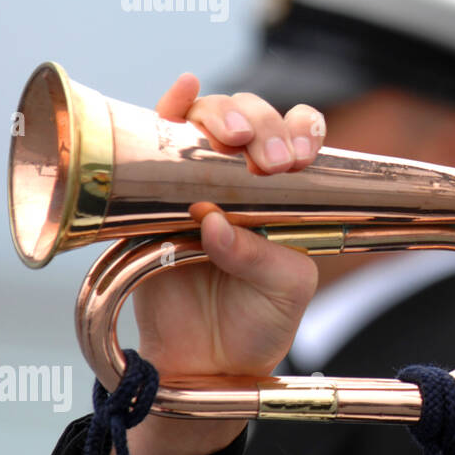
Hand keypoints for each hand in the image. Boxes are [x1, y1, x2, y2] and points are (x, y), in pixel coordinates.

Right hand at [101, 74, 326, 454]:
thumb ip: (263, 256)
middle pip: (256, 121)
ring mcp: (198, 180)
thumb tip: (214, 223)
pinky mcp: (152, 191)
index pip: (301, 139)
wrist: (205, 364)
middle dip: (265, 127)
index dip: (303, 132)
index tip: (301, 154)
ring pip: (211, 120)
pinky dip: (171, 108)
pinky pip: (159, 138)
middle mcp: (245, 177)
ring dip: (223, 115)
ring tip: (232, 136)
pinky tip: (183, 91)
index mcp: (291, 193)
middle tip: (269, 159)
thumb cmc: (257, 321)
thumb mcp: (285, 291)